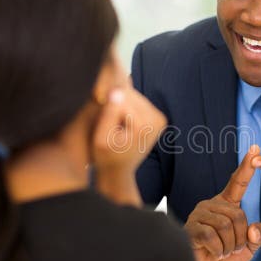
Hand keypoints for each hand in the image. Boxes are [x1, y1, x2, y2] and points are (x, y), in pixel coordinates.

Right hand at [92, 75, 166, 205]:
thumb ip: (107, 114)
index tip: (105, 125)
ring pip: (133, 96)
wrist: (118, 170)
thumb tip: (116, 91)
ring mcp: (160, 118)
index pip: (121, 97)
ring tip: (116, 126)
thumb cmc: (106, 156)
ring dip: (121, 106)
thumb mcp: (100, 138)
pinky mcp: (158, 117)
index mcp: (145, 125)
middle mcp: (158, 119)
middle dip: (115, 104)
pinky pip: (137, 101)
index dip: (107, 107)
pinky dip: (127, 108)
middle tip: (111, 126)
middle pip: (130, 94)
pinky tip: (123, 123)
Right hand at [185, 145, 260, 260]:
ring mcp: (200, 215)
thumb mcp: (247, 248)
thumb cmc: (220, 260)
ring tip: (222, 252)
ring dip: (230, 245)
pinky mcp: (191, 227)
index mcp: (226, 205)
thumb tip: (255, 228)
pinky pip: (212, 236)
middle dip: (241, 238)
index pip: (237, 183)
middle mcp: (212, 205)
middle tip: (233, 248)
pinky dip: (218, 250)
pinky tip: (213, 253)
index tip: (254, 149)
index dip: (247, 167)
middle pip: (238, 215)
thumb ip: (257, 236)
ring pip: (226, 225)